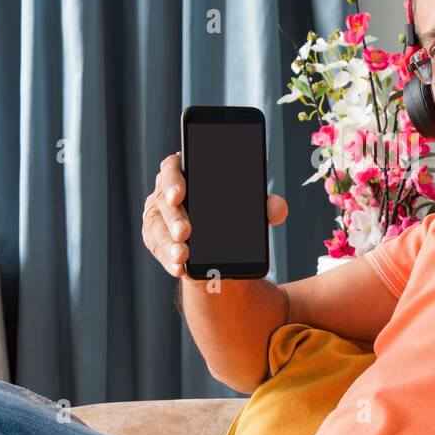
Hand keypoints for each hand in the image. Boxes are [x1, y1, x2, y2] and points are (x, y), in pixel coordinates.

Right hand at [143, 152, 288, 279]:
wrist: (223, 240)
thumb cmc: (233, 212)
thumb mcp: (250, 208)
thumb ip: (265, 206)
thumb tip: (278, 208)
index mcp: (187, 171)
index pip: (173, 166)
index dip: (173, 179)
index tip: (180, 194)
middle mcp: (166, 190)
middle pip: (164, 201)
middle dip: (174, 218)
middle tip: (186, 233)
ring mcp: (158, 214)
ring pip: (157, 227)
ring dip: (169, 243)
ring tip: (182, 256)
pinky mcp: (156, 237)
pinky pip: (158, 248)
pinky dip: (168, 259)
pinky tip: (179, 268)